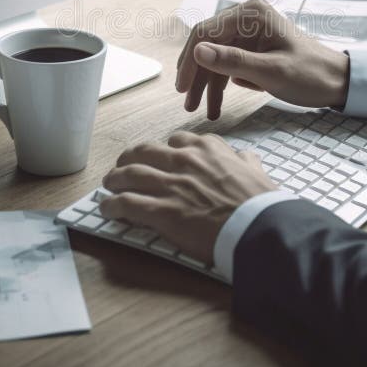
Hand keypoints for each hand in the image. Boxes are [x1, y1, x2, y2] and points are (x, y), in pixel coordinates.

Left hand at [101, 131, 274, 264]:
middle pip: (144, 152)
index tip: (159, 158)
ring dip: (115, 179)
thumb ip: (244, 161)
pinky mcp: (161, 210)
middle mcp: (184, 160)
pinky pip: (127, 203)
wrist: (258, 226)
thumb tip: (245, 157)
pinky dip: (112, 205)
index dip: (163, 150)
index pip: (176, 140)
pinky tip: (107, 208)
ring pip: (130, 174)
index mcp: (207, 148)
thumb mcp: (255, 170)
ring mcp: (171, 184)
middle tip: (123, 166)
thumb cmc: (260, 202)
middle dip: (129, 158)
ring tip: (109, 184)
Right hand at [176, 0, 349, 118]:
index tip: (182, 87)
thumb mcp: (271, 72)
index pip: (206, 33)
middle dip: (196, 75)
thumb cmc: (311, 74)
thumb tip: (198, 52)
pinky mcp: (252, 48)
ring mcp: (248, 32)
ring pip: (215, 57)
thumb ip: (233, 62)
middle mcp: (246, 17)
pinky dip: (221, 84)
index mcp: (251, 14)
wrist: (337, 82)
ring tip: (199, 110)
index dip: (190, 61)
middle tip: (187, 102)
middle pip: (207, 45)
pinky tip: (216, 106)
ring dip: (206, 83)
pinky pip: (228, 64)